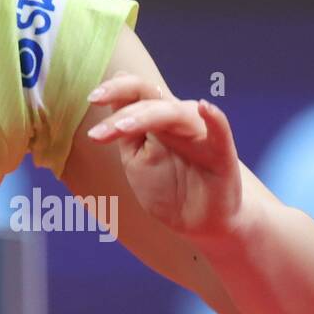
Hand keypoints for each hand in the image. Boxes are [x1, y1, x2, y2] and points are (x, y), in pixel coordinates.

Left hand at [85, 71, 242, 240]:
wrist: (200, 223)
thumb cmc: (168, 186)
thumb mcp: (136, 158)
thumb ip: (123, 129)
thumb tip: (105, 95)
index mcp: (157, 119)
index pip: (137, 92)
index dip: (115, 89)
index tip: (91, 99)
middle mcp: (179, 121)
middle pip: (152, 100)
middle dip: (123, 112)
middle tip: (98, 134)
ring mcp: (201, 136)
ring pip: (176, 113)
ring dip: (148, 116)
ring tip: (123, 128)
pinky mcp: (222, 158)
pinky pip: (221, 134)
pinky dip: (215, 120)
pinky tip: (205, 107)